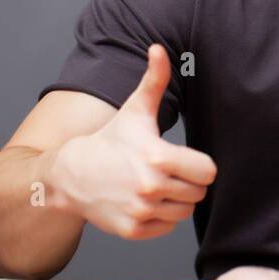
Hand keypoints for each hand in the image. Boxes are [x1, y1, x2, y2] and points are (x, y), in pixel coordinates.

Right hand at [45, 44, 215, 239]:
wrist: (70, 173)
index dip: (200, 165)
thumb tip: (159, 49)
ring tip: (157, 185)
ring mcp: (141, 211)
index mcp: (158, 158)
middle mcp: (151, 187)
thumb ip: (154, 80)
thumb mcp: (135, 110)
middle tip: (169, 171)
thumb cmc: (110, 139)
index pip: (208, 172)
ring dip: (176, 200)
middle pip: (199, 193)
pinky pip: (167, 227)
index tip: (184, 159)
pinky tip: (145, 200)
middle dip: (189, 182)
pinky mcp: (133, 230)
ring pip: (185, 211)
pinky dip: (161, 217)